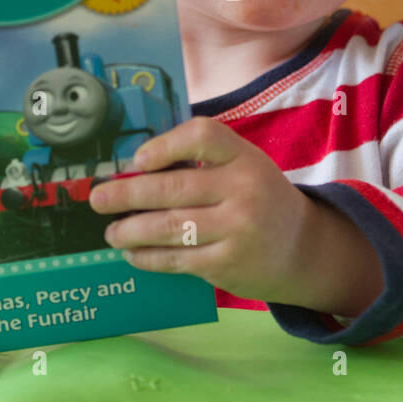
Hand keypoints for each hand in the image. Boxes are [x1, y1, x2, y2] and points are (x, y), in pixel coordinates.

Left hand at [90, 117, 336, 307]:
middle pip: (173, 188)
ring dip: (130, 230)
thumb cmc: (261, 200)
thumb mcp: (246, 168)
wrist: (304, 250)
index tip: (138, 160)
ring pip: (169, 228)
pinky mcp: (226, 264)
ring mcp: (236, 229)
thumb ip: (204, 163)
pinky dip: (148, 256)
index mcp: (245, 158)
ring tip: (110, 231)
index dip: (164, 145)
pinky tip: (132, 253)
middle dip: (127, 194)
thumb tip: (136, 169)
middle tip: (98, 198)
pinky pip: (176, 259)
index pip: (203, 137)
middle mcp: (243, 190)